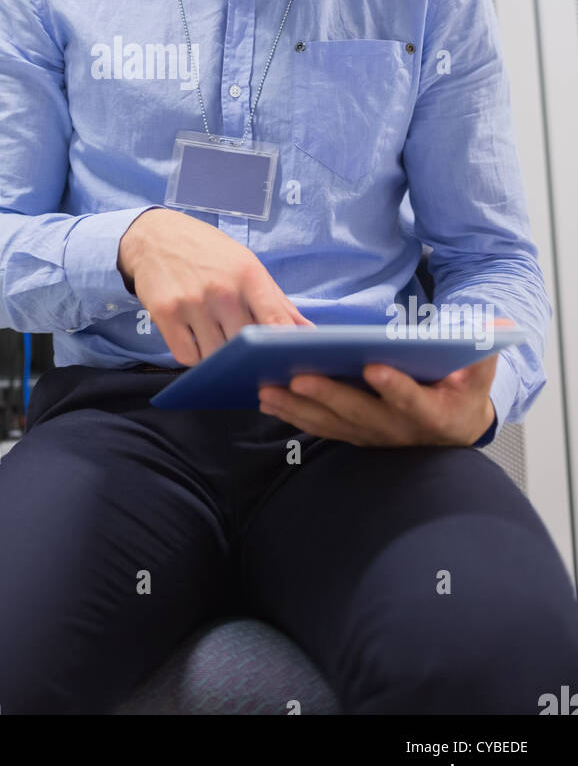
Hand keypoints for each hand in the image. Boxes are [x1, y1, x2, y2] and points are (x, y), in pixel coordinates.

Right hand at [117, 208, 312, 365]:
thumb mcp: (246, 264)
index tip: (290, 360)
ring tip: (214, 335)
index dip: (285, 346)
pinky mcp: (165, 313)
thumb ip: (277, 301)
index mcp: (248, 274)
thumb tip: (309, 331)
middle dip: (247, 352)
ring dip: (217, 355)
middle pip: (245, 346)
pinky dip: (193, 354)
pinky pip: (187, 356)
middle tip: (243, 348)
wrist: (155, 235)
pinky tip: (193, 336)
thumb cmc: (207, 252)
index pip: (276, 321)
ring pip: (215, 355)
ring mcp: (192, 302)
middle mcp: (222, 289)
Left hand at [259, 352, 498, 447]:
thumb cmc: (462, 391)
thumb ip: (483, 352)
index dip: (395, 387)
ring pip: (331, 423)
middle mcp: (396, 430)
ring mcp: (370, 435)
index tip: (375, 367)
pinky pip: (319, 427)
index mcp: (430, 413)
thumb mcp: (480, 372)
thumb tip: (497, 329)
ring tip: (268, 387)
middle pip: (358, 413)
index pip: (412, 401)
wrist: (452, 427)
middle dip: (328, 395)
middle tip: (299, 376)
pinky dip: (293, 414)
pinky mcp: (351, 435)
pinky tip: (268, 399)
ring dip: (298, 407)